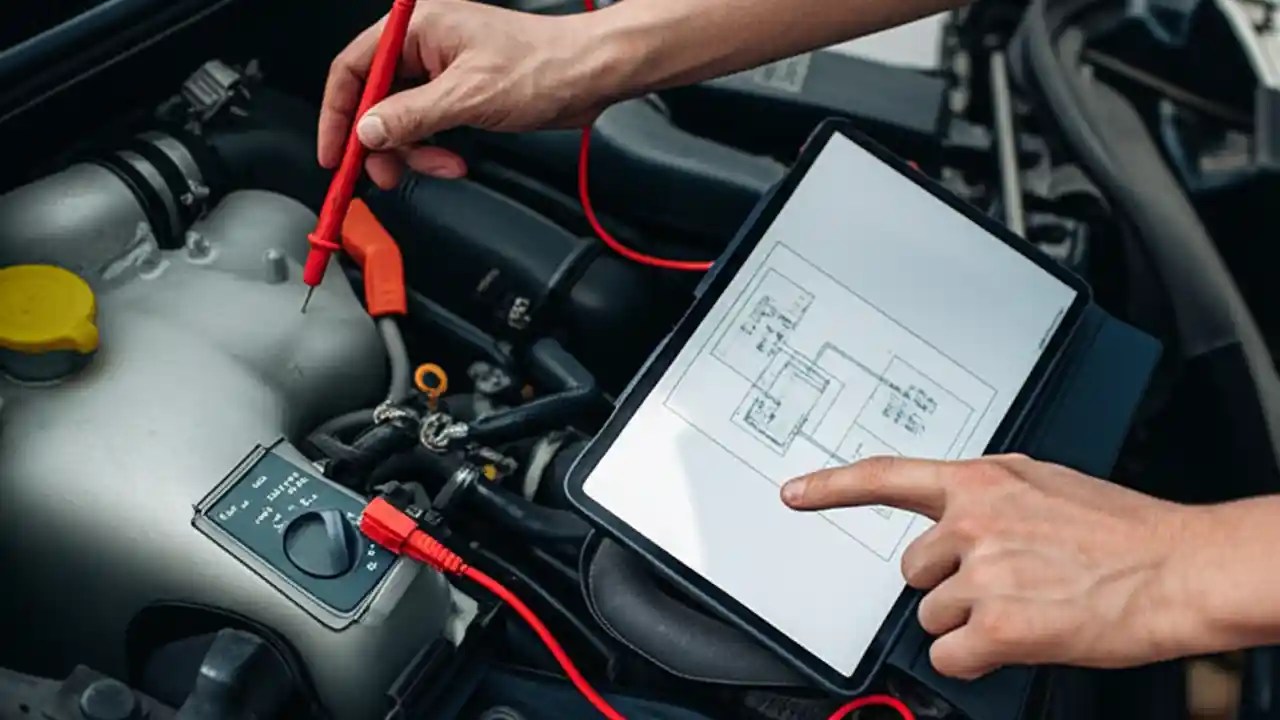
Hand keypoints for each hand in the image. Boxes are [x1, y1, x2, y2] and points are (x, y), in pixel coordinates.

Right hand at [320, 0, 626, 188]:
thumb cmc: (543, 67)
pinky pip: (428, 125)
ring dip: (414, 150)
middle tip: (386, 174)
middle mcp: (424, 44)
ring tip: (440, 165)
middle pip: (375, 98)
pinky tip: (452, 160)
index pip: (353, 68)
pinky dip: (434, 148)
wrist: (589, 75)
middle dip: (381, 142)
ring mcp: (442, 69)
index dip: (338, 113)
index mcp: (417, 26)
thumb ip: (411, 115)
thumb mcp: (468, 96)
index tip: (333, 153)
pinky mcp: (460, 92)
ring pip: (401, 118)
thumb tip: (366, 131)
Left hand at [780, 454, 1202, 678]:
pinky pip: (949, 654)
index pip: (885, 478)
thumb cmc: (1121, 531)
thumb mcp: (1043, 484)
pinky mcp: (996, 625)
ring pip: (932, 615)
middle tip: (1006, 582)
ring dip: (969, 622)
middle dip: (949, 584)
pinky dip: (976, 658)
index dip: (831, 487)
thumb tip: (952, 513)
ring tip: (1026, 605)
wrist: (1178, 569)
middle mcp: (972, 524)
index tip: (795, 494)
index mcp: (980, 483)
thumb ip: (986, 497)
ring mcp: (982, 574)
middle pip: (913, 572)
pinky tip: (1017, 639)